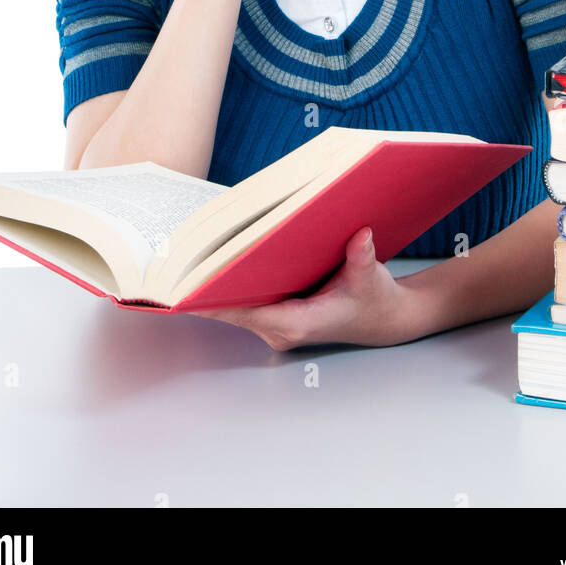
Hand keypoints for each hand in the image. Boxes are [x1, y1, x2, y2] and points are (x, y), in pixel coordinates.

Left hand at [188, 228, 424, 349]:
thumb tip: (361, 235)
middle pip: (234, 309)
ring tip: (191, 257)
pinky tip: (219, 264)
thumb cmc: (375, 300)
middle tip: (180, 260)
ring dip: (218, 287)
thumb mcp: (371, 277)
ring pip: (237, 307)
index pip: (247, 312)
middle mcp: (283, 329)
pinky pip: (247, 303)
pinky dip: (233, 287)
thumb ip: (363, 258)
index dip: (216, 302)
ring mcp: (279, 326)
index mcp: (299, 323)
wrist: (385, 318)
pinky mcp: (279, 318)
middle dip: (208, 288)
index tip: (187, 290)